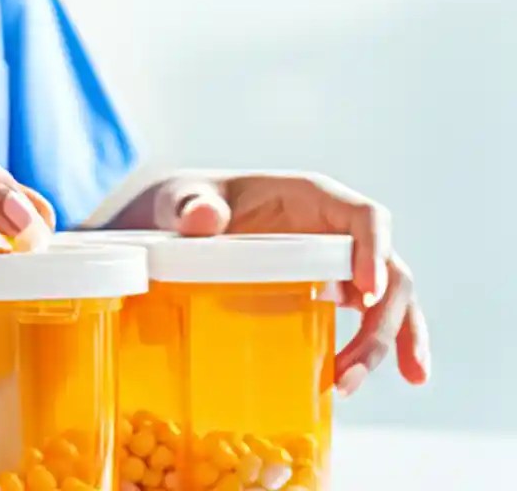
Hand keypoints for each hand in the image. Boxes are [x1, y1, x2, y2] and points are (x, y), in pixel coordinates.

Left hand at [152, 173, 429, 393]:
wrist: (181, 221)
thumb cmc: (191, 201)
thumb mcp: (184, 198)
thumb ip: (191, 205)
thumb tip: (204, 218)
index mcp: (314, 196)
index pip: (366, 218)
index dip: (374, 253)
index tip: (365, 294)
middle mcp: (338, 227)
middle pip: (388, 270)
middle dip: (380, 322)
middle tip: (348, 368)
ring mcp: (340, 260)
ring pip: (389, 299)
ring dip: (387, 344)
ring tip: (349, 385)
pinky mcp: (333, 288)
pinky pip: (372, 316)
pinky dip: (386, 347)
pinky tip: (402, 378)